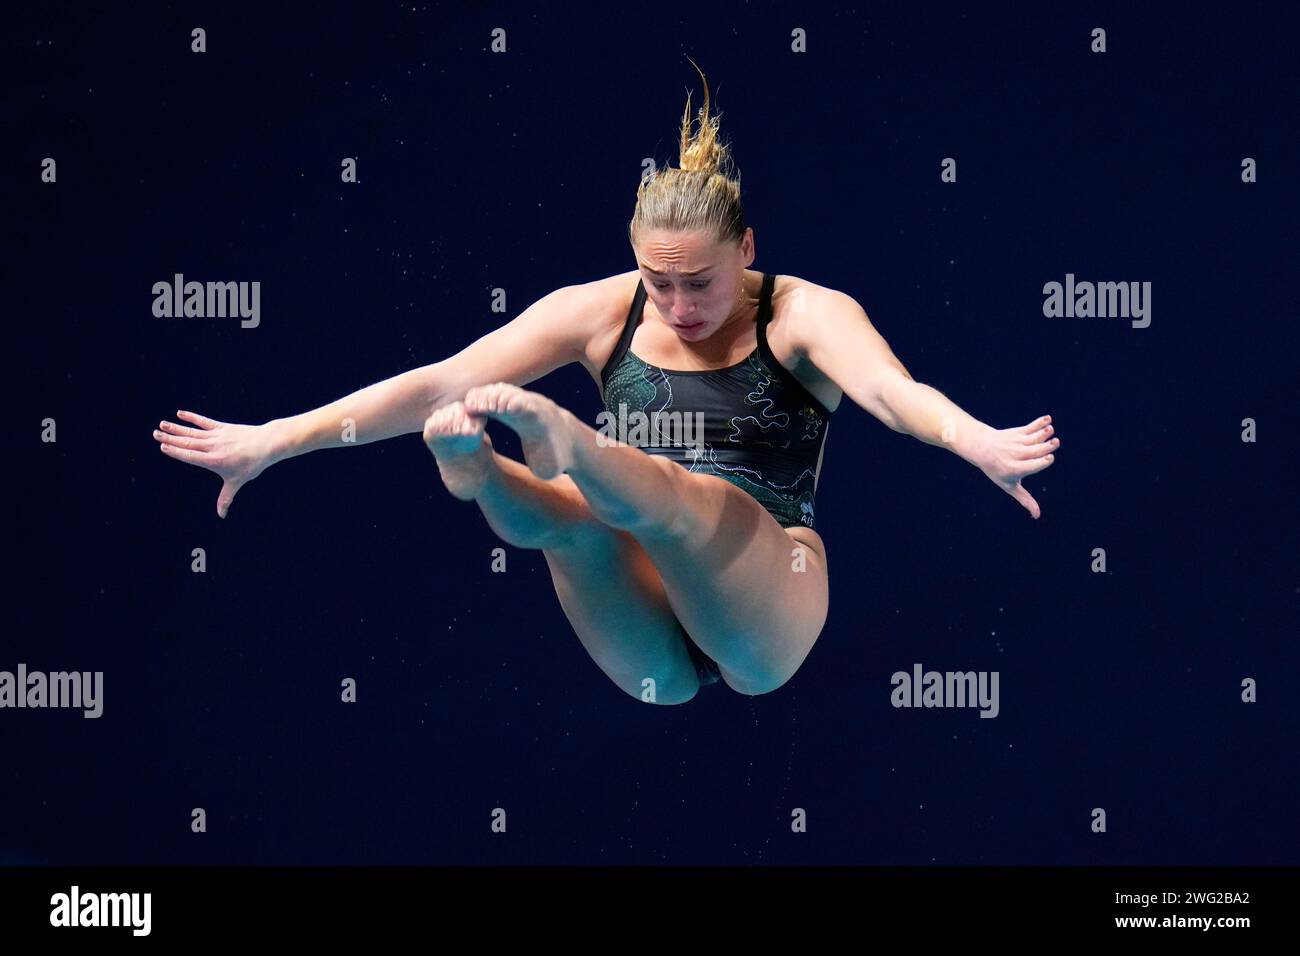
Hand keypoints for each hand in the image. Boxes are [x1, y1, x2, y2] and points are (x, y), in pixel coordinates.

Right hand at [152, 410, 280, 517]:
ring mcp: (217, 436)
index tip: (163, 447)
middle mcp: (213, 447)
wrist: (267, 444)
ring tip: (162, 424)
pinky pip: (204, 422)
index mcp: (214, 461)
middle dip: (170, 439)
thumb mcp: (238, 482)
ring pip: (193, 432)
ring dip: (176, 428)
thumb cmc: (252, 464)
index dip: (176, 451)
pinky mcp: (222, 427)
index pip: (190, 456)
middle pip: (188, 443)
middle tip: (155, 434)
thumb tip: (221, 515)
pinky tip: (180, 413)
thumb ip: (226, 498)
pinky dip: (192, 417)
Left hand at [968, 415, 1058, 518]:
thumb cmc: (998, 470)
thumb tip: (1037, 516)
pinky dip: (1039, 423)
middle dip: (1045, 446)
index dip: (1041, 461)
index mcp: (1014, 469)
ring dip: (1043, 433)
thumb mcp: (1009, 486)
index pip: (1030, 466)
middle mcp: (1015, 455)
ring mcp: (1016, 443)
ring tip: (1051, 430)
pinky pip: (1030, 427)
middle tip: (1056, 442)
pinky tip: (1048, 419)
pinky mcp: (1017, 432)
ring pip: (1033, 438)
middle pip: (1034, 451)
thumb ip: (1024, 499)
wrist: (981, 448)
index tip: (1050, 458)